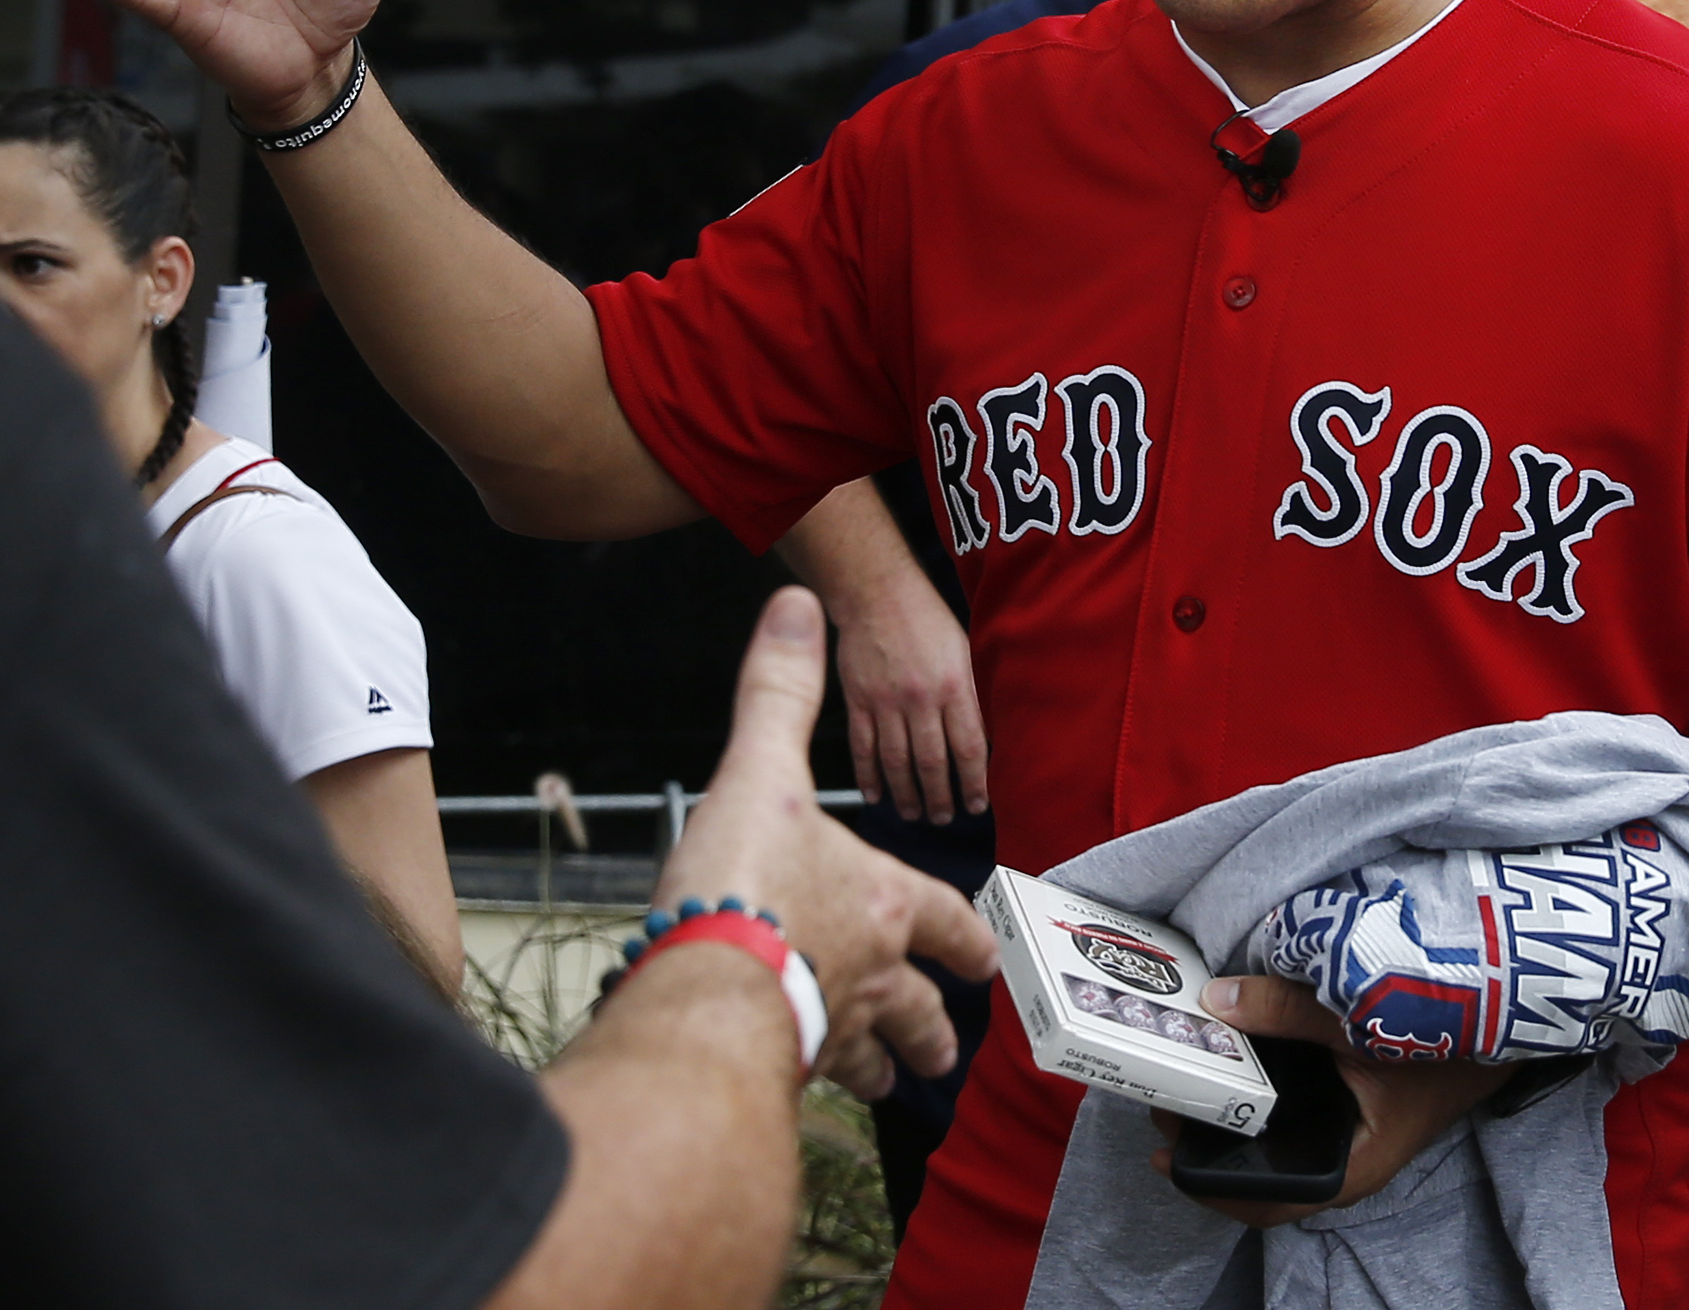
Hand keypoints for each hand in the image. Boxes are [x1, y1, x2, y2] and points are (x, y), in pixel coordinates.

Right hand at [651, 587, 996, 1100]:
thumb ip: (780, 689)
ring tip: (886, 1082)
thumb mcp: (761, 766)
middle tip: (939, 1048)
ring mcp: (833, 1030)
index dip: (968, 941)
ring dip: (884, 1068)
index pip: (949, 925)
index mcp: (884, 902)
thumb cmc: (744, 885)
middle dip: (931, 1032)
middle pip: (921, 1015)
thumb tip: (795, 606)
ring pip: (874, 1061)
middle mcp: (873, 973)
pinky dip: (813, 1079)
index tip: (984, 961)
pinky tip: (797, 1075)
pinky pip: (812, 1080)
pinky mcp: (783, 1069)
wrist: (704, 992)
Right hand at [838, 562, 987, 824]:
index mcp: (954, 685)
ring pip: (898, 761)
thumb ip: (970, 693)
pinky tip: (876, 794)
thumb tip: (982, 736)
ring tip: (915, 813)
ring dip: (908, 794)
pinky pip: (863, 747)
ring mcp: (885, 702)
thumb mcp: (963, 650)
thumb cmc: (923, 617)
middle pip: (933, 762)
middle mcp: (920, 698)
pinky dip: (868, 775)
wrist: (875, 592)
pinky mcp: (857, 700)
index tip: (978, 804)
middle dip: (941, 798)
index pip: (970, 747)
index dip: (975, 782)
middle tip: (944, 817)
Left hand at [1150, 977, 1512, 1226]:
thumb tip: (1214, 1001)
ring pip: (1271, 1141)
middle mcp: (1341, 1159)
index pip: (1267, 1200)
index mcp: (1348, 1164)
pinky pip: (1286, 1115)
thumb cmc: (1440, 1039)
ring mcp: (1341, 1135)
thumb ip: (1287, 1010)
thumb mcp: (1361, 1022)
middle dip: (1207, 1142)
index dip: (1212, 1186)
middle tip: (1162, 1103)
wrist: (1498, 1022)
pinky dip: (1252, 1094)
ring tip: (1181, 1080)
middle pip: (1259, 1169)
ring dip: (1227, 1116)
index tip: (1168, 1157)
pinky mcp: (1342, 1108)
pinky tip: (1224, 1063)